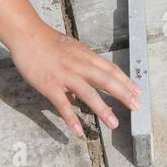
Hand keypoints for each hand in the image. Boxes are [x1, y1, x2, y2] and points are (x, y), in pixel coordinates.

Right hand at [10, 23, 141, 136]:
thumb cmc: (48, 42)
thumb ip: (81, 66)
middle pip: (106, 80)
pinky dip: (71, 119)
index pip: (111, 69)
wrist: (28, 35)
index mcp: (86, 56)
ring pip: (89, 94)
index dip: (126, 81)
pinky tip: (79, 131)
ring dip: (103, 110)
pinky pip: (63, 105)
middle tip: (137, 107)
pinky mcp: (50, 86)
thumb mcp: (71, 49)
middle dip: (123, 94)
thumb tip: (82, 90)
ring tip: (114, 124)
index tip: (138, 92)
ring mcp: (65, 76)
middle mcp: (79, 65)